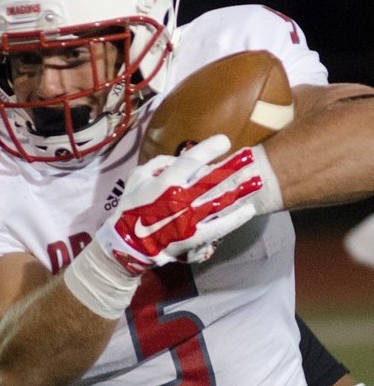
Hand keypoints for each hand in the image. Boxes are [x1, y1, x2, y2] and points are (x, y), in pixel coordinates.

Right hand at [96, 135, 271, 272]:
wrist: (128, 244)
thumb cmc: (131, 208)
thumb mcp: (137, 178)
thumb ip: (158, 164)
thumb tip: (180, 158)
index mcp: (166, 181)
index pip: (193, 159)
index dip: (210, 148)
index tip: (224, 141)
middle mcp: (181, 198)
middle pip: (212, 179)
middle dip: (233, 167)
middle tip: (249, 157)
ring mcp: (189, 218)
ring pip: (220, 201)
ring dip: (240, 190)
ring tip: (257, 181)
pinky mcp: (194, 237)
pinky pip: (218, 227)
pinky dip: (235, 218)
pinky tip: (249, 210)